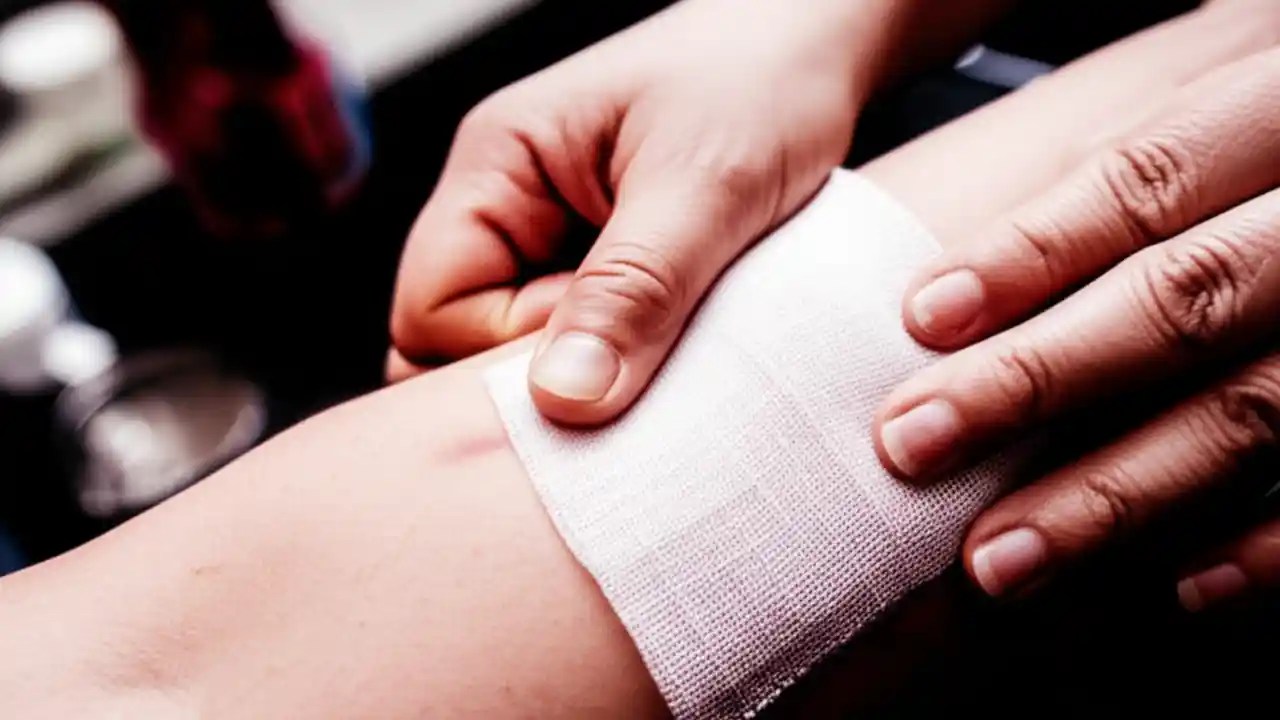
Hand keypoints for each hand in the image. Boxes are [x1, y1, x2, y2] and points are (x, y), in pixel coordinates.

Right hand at [389, 0, 1005, 424]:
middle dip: (546, 375)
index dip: (504, 353)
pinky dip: (632, 360)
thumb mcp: (705, 184)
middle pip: (465, 342)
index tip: (611, 348)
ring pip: (533, 353)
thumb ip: (633, 289)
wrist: (822, 45)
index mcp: (498, 165)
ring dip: (600, 369)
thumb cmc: (762, 77)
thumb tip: (561, 400)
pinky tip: (689, 338)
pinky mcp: (606, 268)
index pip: (432, 310)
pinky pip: (591, 342)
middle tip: (646, 361)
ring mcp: (555, 241)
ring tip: (682, 340)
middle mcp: (510, 207)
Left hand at [876, 44, 1279, 608]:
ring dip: (1117, 496)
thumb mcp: (1235, 106)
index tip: (918, 316)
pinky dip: (1267, 547)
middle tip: (909, 447)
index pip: (1150, 176)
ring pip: (1253, 410)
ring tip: (1000, 562)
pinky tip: (1182, 594)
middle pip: (1184, 300)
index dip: (1031, 248)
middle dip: (1036, 380)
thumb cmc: (1265, 167)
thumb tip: (951, 273)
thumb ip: (1143, 171)